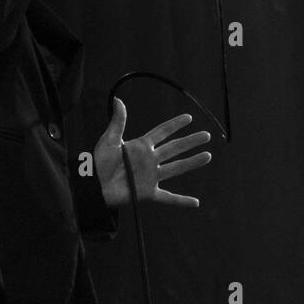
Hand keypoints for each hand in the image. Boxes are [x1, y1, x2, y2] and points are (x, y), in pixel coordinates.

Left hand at [94, 97, 212, 208]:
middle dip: (191, 141)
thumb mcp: (109, 140)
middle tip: (206, 135)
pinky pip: (169, 198)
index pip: (162, 132)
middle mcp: (150, 160)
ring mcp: (151, 176)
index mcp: (141, 146)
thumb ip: (118, 122)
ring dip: (193, 162)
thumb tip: (118, 100)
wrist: (94, 186)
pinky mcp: (149, 192)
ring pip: (177, 168)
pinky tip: (196, 203)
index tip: (188, 118)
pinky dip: (182, 201)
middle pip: (175, 148)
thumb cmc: (99, 162)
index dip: (175, 124)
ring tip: (208, 156)